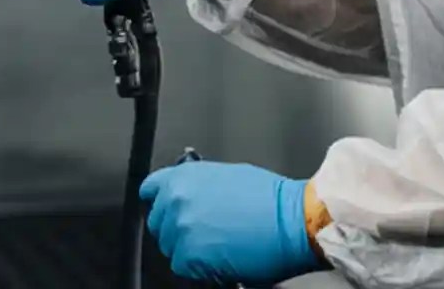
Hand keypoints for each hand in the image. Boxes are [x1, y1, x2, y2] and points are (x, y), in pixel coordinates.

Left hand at [140, 162, 319, 284]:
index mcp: (184, 176)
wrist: (293, 220)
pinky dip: (199, 267)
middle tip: (204, 235)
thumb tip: (192, 196)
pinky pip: (183, 266)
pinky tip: (221, 259)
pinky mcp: (190, 253)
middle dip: (177, 230)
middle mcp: (176, 198)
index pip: (150, 190)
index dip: (160, 203)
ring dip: (189, 250)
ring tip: (218, 246)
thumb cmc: (271, 200)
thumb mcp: (227, 177)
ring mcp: (181, 226)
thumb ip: (199, 186)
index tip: (166, 211)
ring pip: (170, 247)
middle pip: (158, 223)